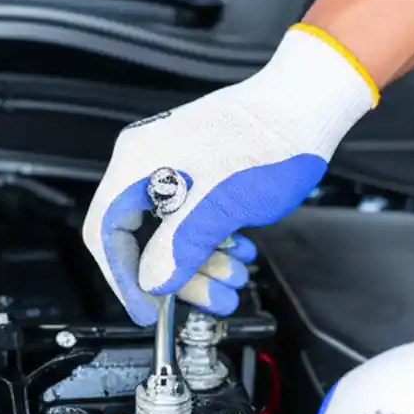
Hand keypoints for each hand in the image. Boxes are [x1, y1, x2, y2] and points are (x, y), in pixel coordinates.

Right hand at [82, 24, 378, 324]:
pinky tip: (237, 251)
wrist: (308, 103)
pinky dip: (211, 243)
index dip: (123, 278)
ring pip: (169, 232)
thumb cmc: (270, 137)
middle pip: (139, 237)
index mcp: (138, 162)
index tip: (146, 309)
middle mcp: (146, 161)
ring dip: (200, 263)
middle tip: (208, 298)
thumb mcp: (221, 205)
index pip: (106, 232)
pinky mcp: (196, 170)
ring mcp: (171, 164)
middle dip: (176, 275)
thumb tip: (153, 282)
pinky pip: (189, 218)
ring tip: (233, 277)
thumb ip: (180, 247)